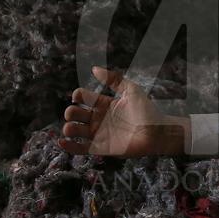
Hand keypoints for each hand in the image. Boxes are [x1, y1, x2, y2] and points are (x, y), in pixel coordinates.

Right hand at [60, 66, 189, 157]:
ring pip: (76, 131)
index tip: (78, 96)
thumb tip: (94, 68)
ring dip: (68, 129)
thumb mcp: (131, 90)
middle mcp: (99, 119)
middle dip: (70, 112)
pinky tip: (61, 141)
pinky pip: (82, 148)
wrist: (157, 132)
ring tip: (69, 128)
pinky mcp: (101, 148)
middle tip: (72, 113)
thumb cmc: (146, 111)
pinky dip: (70, 146)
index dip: (78, 95)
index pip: (83, 97)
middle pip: (76, 114)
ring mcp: (99, 134)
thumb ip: (114, 79)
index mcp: (104, 104)